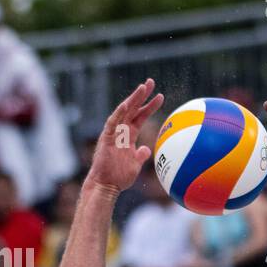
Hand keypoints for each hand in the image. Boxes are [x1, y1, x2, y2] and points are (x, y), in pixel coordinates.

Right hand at [86, 79, 164, 194]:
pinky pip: (112, 123)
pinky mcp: (105, 138)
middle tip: (151, 82)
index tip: (161, 96)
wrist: (106, 185)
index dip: (150, 106)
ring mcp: (113, 133)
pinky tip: (127, 104)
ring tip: (143, 88)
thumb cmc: (119, 176)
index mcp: (129, 135)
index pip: (140, 116)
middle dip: (142, 95)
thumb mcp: (135, 164)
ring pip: (123, 112)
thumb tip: (147, 149)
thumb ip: (141, 155)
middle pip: (133, 108)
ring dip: (133, 99)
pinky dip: (119, 113)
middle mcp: (121, 131)